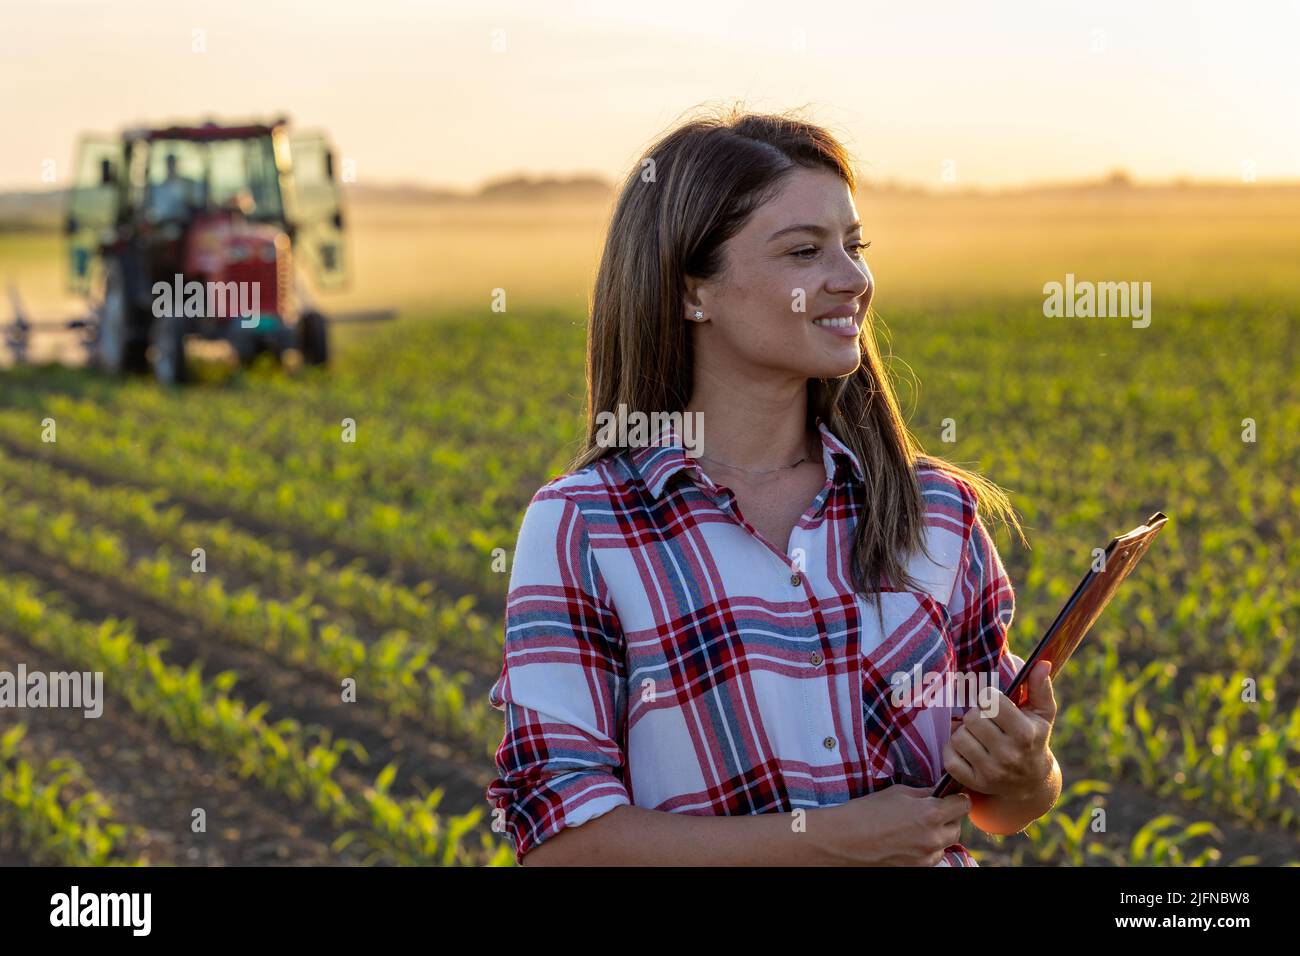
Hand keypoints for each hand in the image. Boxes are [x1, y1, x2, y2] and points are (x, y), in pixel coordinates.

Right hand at [824, 784, 972, 865]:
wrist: (844, 840)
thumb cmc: (867, 811)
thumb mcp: (897, 793)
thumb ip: (924, 794)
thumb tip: (939, 792)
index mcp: (931, 813)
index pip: (963, 804)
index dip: (957, 797)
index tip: (950, 796)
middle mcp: (934, 838)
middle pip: (957, 826)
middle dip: (948, 817)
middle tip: (930, 811)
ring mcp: (927, 857)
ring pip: (946, 843)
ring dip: (938, 834)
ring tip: (915, 827)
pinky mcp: (918, 869)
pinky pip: (933, 856)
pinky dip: (927, 848)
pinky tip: (908, 840)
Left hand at [942, 660, 1056, 798]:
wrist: (1031, 782)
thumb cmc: (1034, 738)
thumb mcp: (1042, 714)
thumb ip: (1040, 688)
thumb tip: (1042, 663)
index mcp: (1025, 734)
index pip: (991, 701)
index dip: (990, 699)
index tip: (996, 706)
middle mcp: (1009, 755)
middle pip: (972, 718)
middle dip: (977, 715)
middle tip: (986, 721)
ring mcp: (991, 772)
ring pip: (959, 737)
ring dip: (964, 732)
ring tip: (978, 735)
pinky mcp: (975, 783)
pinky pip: (949, 759)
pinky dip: (952, 751)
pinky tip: (966, 749)